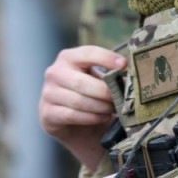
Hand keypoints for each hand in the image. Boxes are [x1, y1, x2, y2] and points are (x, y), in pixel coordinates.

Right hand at [39, 45, 126, 169]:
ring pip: (78, 101)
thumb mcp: (99, 81)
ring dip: (100, 107)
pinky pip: (72, 115)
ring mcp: (48, 93)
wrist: (75, 125)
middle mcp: (54, 72)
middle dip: (105, 92)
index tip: (123, 65)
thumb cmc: (91, 96)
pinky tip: (102, 117)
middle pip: (82, 82)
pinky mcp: (47, 113)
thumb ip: (109, 76)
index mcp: (68, 57)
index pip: (87, 53)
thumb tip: (130, 79)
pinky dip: (91, 117)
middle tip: (121, 99)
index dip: (106, 58)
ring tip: (113, 109)